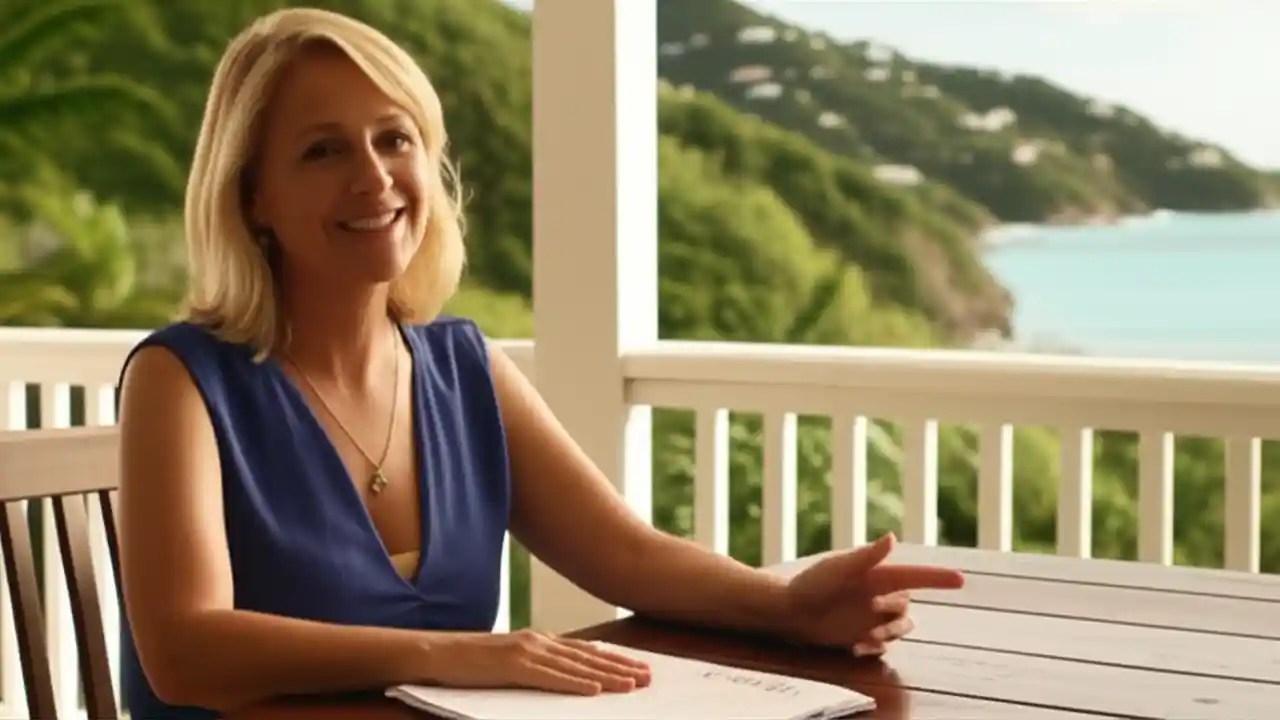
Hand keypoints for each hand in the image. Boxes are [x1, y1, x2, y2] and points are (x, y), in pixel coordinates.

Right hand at [427, 629, 651, 694]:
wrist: (434, 652)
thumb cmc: (468, 662)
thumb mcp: (509, 660)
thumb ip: (537, 665)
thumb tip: (566, 674)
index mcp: (538, 641)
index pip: (584, 651)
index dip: (614, 659)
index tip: (638, 667)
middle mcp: (537, 641)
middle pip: (588, 656)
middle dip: (621, 667)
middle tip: (649, 677)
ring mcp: (525, 651)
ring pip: (576, 666)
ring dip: (607, 677)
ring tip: (632, 686)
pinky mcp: (512, 665)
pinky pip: (550, 677)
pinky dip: (575, 683)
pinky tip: (594, 690)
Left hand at [781, 533, 963, 656]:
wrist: (790, 610)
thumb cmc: (812, 583)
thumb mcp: (839, 568)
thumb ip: (867, 556)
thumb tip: (892, 537)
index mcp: (880, 575)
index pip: (917, 576)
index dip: (939, 578)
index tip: (961, 579)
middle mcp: (881, 594)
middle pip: (908, 607)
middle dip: (895, 615)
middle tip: (872, 615)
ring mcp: (874, 616)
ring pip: (901, 628)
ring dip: (889, 635)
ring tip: (864, 640)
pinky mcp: (864, 634)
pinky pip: (884, 646)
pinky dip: (875, 648)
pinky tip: (855, 648)